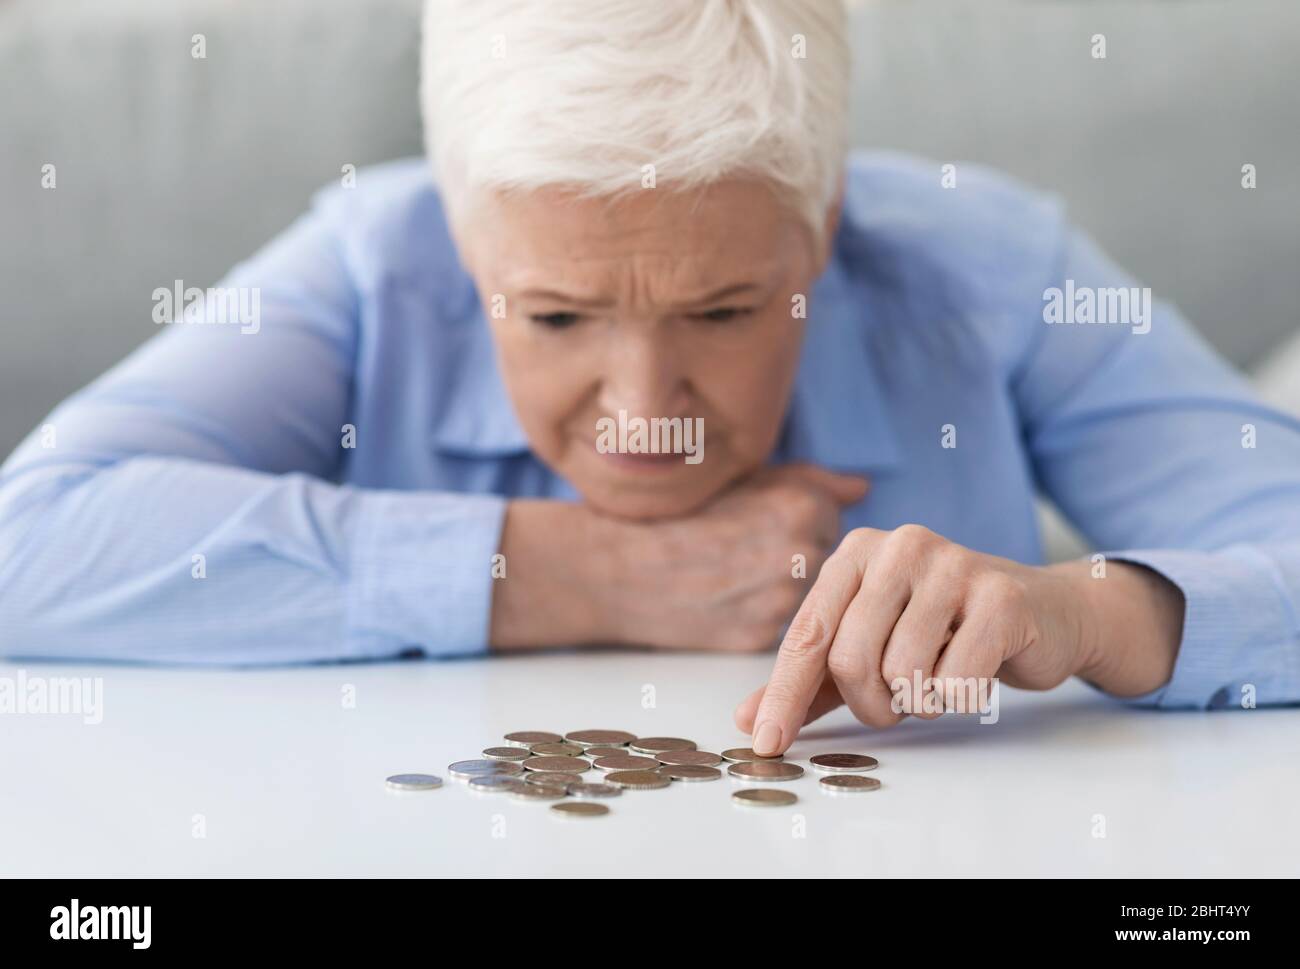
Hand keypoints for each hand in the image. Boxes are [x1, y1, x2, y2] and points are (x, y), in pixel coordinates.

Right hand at [599, 463, 868, 651]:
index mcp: (799, 507)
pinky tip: (724, 598)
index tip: (758, 518)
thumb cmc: (673, 515)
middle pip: (825, 557)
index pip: (829, 514)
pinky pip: (780, 624)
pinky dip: (759, 613)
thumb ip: (811, 482)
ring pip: (806, 594)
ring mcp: (782, 602)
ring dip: (779, 585)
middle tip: (741, 547)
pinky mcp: (760, 639)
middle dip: (793, 554)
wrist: (614, 568)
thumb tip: (861, 487)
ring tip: (729, 571)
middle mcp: (799, 556)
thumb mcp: (741, 479)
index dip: (796, 515)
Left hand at [734, 524, 1183, 754]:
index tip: (766, 745)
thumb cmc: (943, 630)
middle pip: (850, 661)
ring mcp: (953, 565)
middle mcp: (899, 546)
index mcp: (855, 551)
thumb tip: (749, 719)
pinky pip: (955, 682)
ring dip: (919, 703)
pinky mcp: (1002, 597)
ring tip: (938, 678)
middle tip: (896, 705)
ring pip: (903, 676)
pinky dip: (959, 698)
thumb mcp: (869, 647)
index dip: (785, 697)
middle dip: (870, 706)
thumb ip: (810, 679)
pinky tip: (975, 671)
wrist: (1044, 612)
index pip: (807, 635)